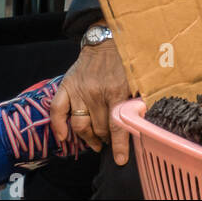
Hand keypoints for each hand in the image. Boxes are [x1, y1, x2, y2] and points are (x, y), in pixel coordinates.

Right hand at [50, 32, 132, 164]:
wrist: (106, 41)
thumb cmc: (126, 62)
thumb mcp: (139, 79)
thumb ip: (140, 101)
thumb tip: (144, 123)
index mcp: (117, 91)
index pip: (117, 125)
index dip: (119, 145)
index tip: (119, 160)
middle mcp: (95, 93)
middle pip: (98, 128)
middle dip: (106, 139)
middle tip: (110, 143)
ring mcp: (79, 90)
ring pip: (80, 124)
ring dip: (88, 138)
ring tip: (96, 143)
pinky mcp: (66, 86)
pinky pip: (57, 110)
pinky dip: (58, 126)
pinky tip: (63, 137)